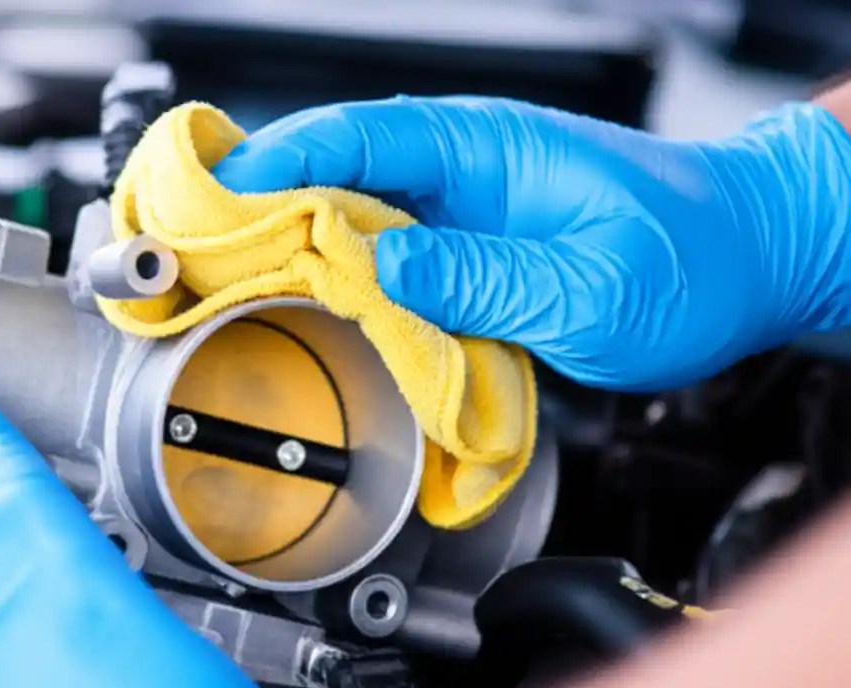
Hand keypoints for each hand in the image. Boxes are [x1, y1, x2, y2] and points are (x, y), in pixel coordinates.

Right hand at [212, 96, 850, 390]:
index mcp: (486, 147)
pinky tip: (308, 296)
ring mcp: (460, 200)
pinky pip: (383, 245)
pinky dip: (339, 267)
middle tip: (194, 247)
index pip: (355, 139)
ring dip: (290, 239)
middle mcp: (463, 162)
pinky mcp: (464, 239)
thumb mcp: (584, 288)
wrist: (746, 263)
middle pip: (332, 167)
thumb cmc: (688, 262)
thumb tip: (379, 268)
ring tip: (228, 275)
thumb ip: (477, 279)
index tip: (210, 196)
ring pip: (349, 208)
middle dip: (258, 203)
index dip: (273, 163)